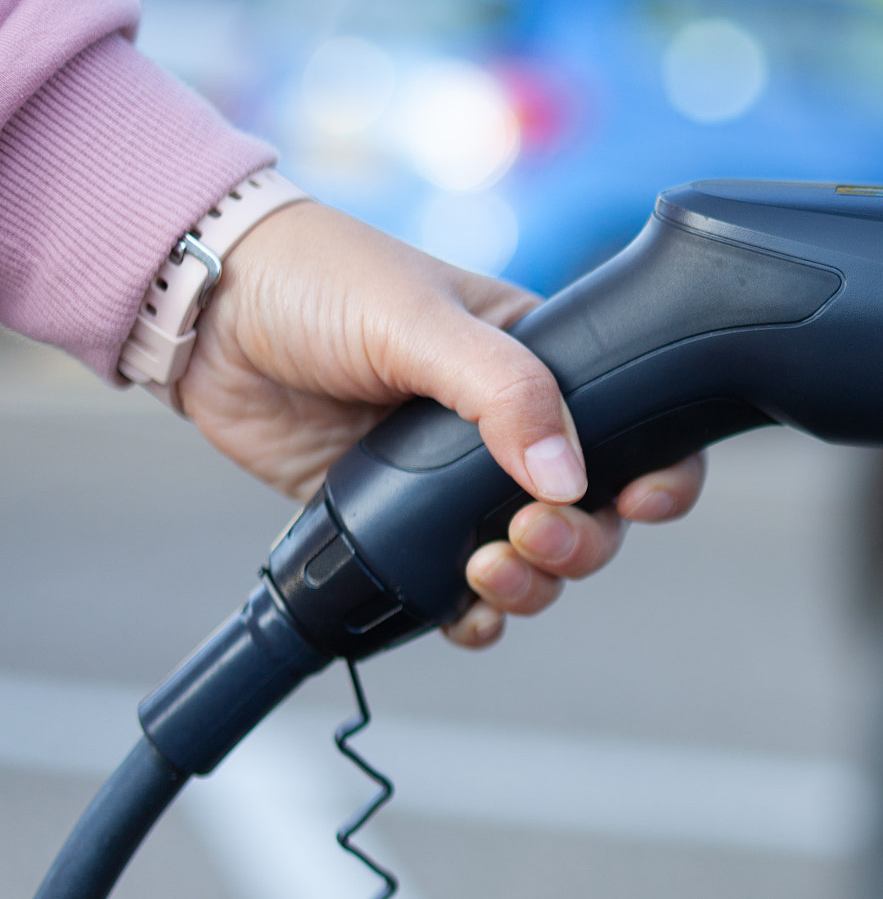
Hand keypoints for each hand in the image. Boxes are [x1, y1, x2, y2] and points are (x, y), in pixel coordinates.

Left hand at [178, 201, 703, 648]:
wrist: (207, 314)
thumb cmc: (321, 281)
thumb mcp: (421, 320)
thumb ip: (503, 392)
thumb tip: (568, 479)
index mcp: (543, 367)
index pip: (637, 429)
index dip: (658, 477)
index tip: (640, 504)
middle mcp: (511, 433)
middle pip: (591, 517)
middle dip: (578, 545)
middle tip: (531, 538)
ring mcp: (455, 485)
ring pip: (533, 562)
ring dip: (531, 586)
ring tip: (488, 573)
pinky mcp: (398, 525)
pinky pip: (455, 592)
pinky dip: (472, 617)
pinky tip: (465, 617)